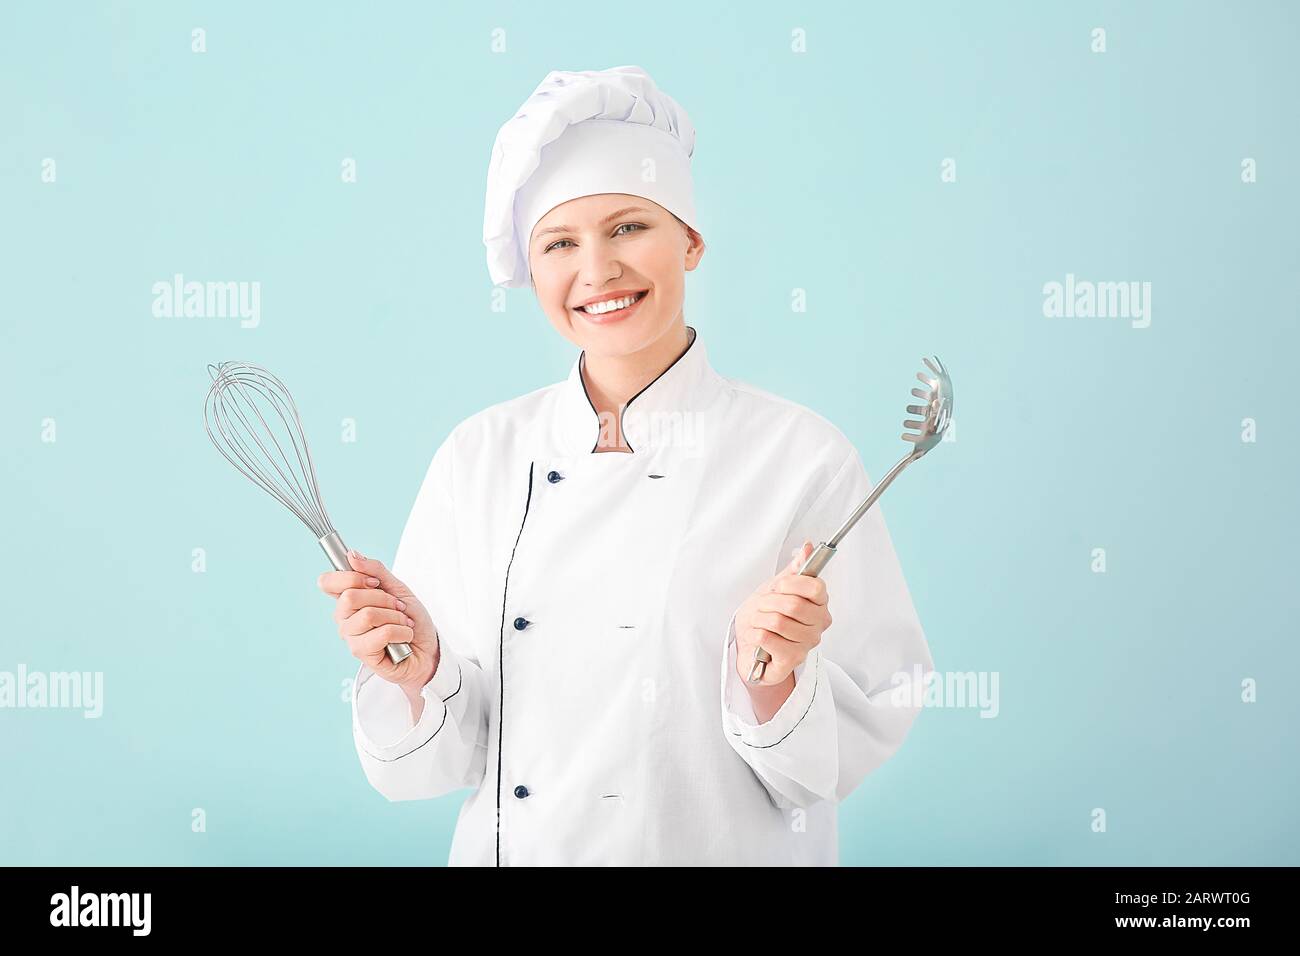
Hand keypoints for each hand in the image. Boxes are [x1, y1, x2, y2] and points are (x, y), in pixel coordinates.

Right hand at [318, 549, 439, 695]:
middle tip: (398, 606)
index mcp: (349, 600)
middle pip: (349, 597)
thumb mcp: (398, 588)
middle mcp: (345, 619)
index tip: (374, 582)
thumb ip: (375, 570)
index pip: (327, 582)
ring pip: (368, 615)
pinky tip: (404, 638)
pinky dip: (401, 632)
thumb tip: (352, 555)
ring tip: (403, 623)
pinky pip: (381, 634)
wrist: (428, 649)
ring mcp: (351, 637)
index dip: (349, 577)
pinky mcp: (363, 654)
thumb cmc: (411, 620)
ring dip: (396, 617)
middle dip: (383, 598)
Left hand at [734, 541, 831, 685]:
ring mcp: (807, 642)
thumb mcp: (777, 588)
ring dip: (759, 619)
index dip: (792, 583)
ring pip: (778, 622)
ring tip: (758, 621)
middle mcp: (818, 623)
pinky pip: (769, 639)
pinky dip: (756, 634)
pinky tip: (758, 636)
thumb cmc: (767, 616)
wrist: (751, 643)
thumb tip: (807, 548)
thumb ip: (794, 570)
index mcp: (819, 603)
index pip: (816, 587)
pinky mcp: (793, 659)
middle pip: (794, 605)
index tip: (778, 586)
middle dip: (768, 602)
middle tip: (761, 605)